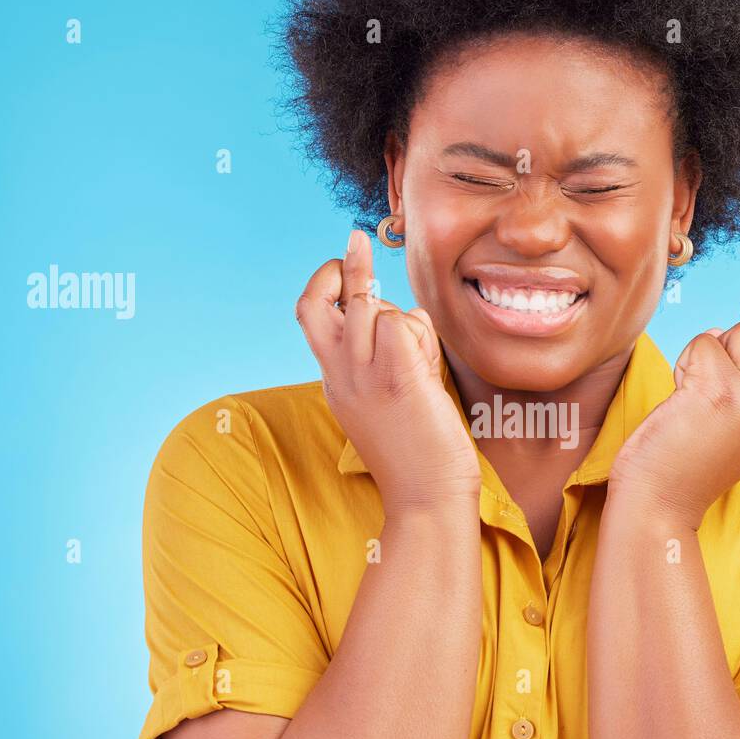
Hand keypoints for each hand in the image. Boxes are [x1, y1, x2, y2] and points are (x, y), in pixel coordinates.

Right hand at [295, 228, 480, 511]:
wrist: (427, 498)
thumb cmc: (419, 456)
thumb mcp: (386, 401)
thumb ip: (383, 361)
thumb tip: (398, 319)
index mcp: (336, 381)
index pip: (310, 315)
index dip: (325, 285)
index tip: (345, 269)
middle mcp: (341, 375)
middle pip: (318, 301)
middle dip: (342, 267)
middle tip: (357, 240)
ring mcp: (365, 375)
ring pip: (373, 306)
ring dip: (404, 320)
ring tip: (422, 360)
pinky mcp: (397, 377)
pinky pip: (400, 322)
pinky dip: (421, 335)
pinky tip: (430, 369)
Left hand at [607, 269, 739, 525]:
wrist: (658, 505)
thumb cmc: (677, 468)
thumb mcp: (725, 426)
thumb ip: (739, 385)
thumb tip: (728, 330)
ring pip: (737, 332)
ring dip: (707, 344)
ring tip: (687, 384)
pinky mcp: (719, 391)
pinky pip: (705, 343)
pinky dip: (687, 359)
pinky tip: (679, 391)